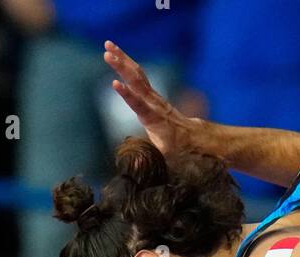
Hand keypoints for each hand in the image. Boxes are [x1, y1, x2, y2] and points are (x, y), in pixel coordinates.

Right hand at [103, 41, 193, 159]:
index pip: (139, 105)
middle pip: (137, 82)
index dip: (128, 95)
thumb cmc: (177, 151)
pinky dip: (127, 62)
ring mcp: (153, 97)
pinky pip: (139, 75)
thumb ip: (151, 160)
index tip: (115, 83)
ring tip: (107, 45)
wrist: (192, 138)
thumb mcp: (165, 159)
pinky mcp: (151, 93)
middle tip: (107, 53)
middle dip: (122, 67)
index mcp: (155, 119)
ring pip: (137, 74)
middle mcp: (154, 104)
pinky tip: (116, 52)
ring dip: (122, 58)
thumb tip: (137, 168)